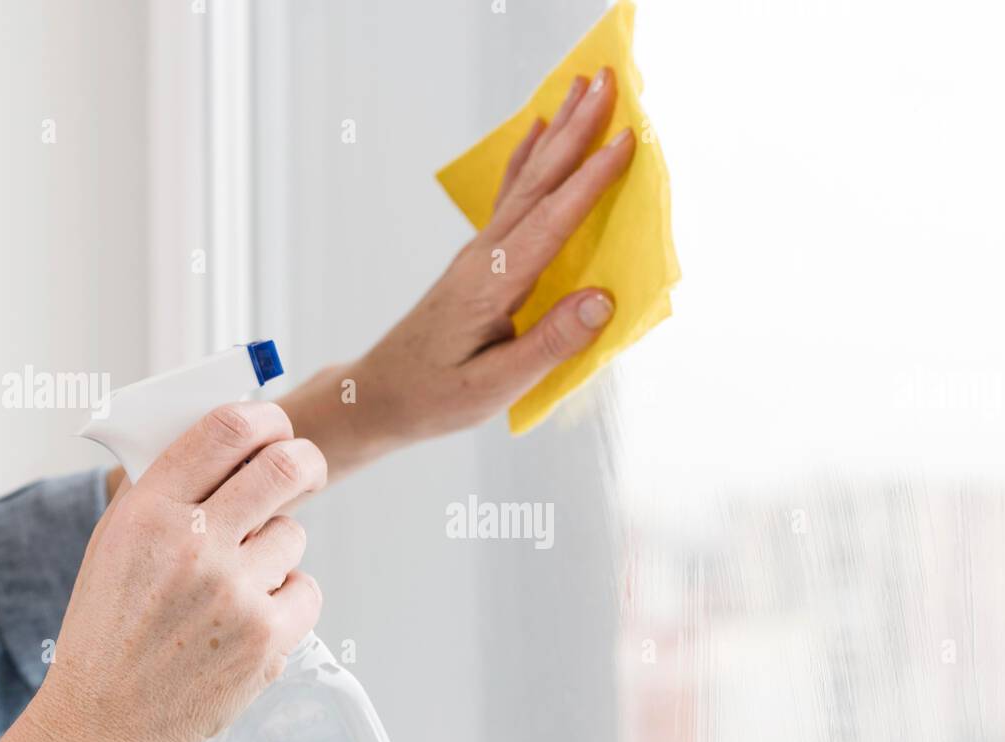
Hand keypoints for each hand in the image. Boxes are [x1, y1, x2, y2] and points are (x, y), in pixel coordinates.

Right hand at [38, 402, 325, 741]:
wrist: (110, 722)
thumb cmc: (112, 630)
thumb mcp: (116, 545)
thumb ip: (168, 494)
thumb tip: (232, 445)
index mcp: (147, 512)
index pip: (225, 429)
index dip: (265, 418)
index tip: (275, 426)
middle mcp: (192, 543)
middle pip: (285, 466)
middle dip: (305, 461)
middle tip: (304, 470)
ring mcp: (234, 590)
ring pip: (293, 534)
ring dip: (275, 553)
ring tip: (234, 587)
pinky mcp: (268, 635)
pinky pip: (306, 588)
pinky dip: (287, 600)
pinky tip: (248, 621)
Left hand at [281, 67, 635, 475]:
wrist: (378, 395)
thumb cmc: (434, 397)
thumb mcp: (494, 386)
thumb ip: (550, 344)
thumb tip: (602, 300)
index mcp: (493, 285)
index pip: (551, 222)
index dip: (590, 181)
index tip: (626, 139)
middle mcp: (485, 258)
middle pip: (538, 183)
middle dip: (576, 130)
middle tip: (608, 81)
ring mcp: (479, 255)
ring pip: (526, 182)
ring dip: (558, 134)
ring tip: (582, 89)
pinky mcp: (479, 261)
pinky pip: (511, 198)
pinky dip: (529, 160)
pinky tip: (538, 134)